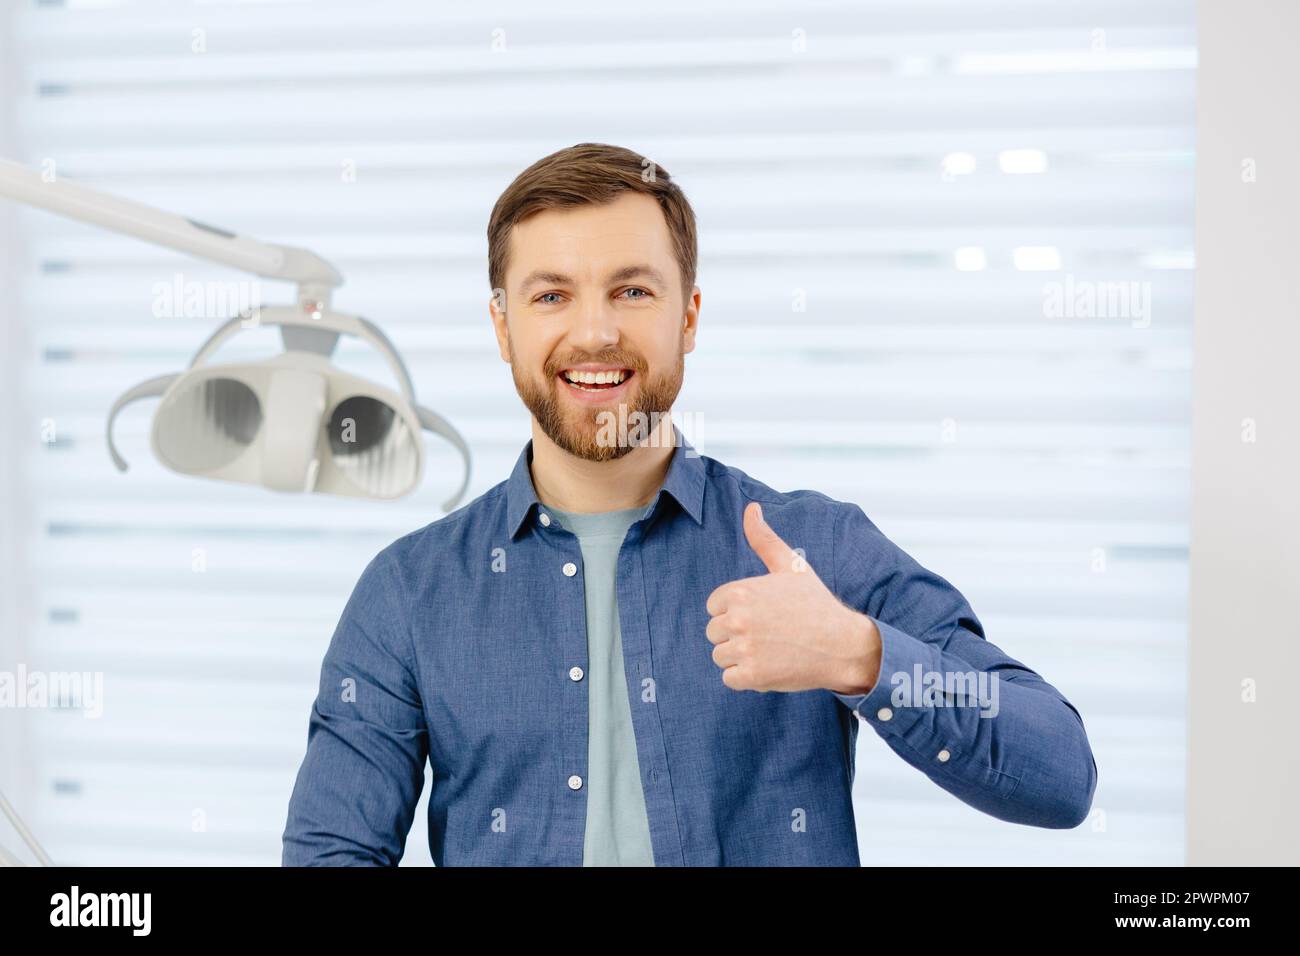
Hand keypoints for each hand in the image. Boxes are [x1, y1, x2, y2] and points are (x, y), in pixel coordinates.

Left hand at [706, 502, 880, 693]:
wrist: (842, 644)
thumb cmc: (815, 604)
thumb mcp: (791, 566)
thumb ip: (764, 539)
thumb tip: (751, 509)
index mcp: (741, 591)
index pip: (714, 606)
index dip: (736, 612)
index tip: (762, 614)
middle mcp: (738, 619)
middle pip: (713, 632)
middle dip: (736, 635)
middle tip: (769, 634)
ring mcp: (744, 648)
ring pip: (720, 656)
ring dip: (741, 657)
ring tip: (771, 650)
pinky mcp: (751, 676)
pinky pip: (730, 678)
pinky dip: (747, 678)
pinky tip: (770, 666)